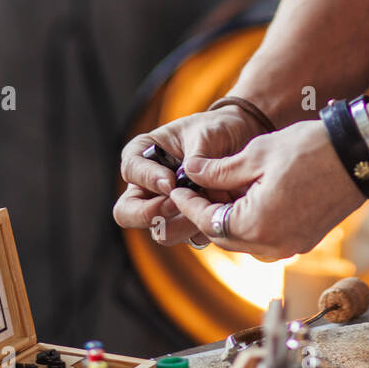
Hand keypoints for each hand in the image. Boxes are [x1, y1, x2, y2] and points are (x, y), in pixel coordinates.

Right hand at [112, 105, 261, 245]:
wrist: (241, 141)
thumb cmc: (217, 129)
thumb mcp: (207, 133)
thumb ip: (196, 155)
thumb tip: (186, 180)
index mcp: (143, 154)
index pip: (130, 170)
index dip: (148, 179)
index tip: (171, 182)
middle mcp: (148, 185)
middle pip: (127, 212)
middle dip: (151, 213)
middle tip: (178, 203)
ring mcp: (166, 208)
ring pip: (159, 232)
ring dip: (183, 224)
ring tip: (207, 206)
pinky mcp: (187, 223)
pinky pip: (187, 237)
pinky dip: (202, 229)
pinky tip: (219, 212)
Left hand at [169, 120, 364, 260]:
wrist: (359, 155)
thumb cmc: (310, 149)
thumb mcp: (257, 154)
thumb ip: (220, 170)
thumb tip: (192, 171)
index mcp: (256, 225)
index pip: (208, 221)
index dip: (189, 204)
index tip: (177, 188)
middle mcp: (272, 245)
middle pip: (225, 236)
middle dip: (207, 213)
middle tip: (194, 189)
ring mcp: (291, 246)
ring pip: (245, 240)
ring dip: (229, 219)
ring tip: (220, 191)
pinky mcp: (304, 240)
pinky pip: (267, 239)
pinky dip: (252, 222)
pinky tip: (248, 198)